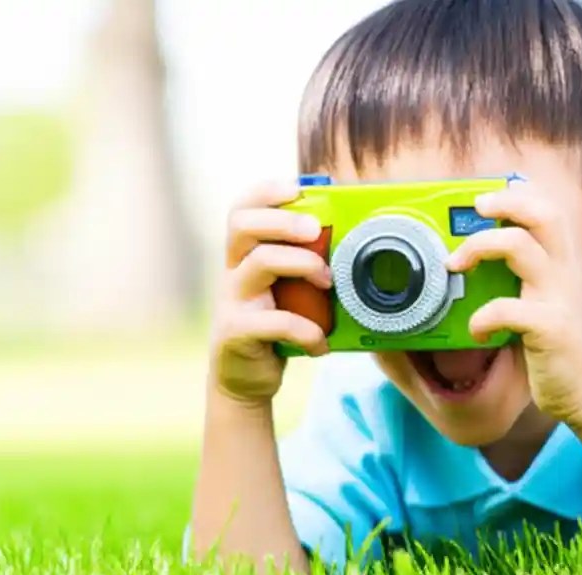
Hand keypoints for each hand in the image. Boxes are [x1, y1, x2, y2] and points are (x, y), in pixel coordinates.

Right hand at [209, 180, 331, 407]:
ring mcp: (231, 301)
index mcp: (242, 256)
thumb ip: (301, 267)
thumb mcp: (285, 293)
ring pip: (261, 261)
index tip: (297, 188)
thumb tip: (350, 238)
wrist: (245, 380)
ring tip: (329, 284)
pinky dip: (307, 331)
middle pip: (243, 225)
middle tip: (316, 230)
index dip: (265, 193)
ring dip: (304, 264)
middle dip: (285, 220)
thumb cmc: (272, 329)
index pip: (241, 210)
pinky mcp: (236, 332)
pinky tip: (322, 344)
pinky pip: (275, 321)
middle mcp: (231, 272)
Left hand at [444, 178, 581, 423]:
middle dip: (504, 203)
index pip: (548, 211)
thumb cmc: (556, 349)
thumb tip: (471, 261)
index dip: (518, 196)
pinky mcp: (550, 328)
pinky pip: (505, 308)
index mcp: (563, 265)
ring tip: (455, 266)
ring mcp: (558, 298)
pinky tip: (476, 332)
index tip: (485, 199)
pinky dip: (481, 318)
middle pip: (542, 214)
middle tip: (474, 210)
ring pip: (518, 246)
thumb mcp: (544, 304)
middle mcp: (564, 272)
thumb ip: (521, 281)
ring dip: (477, 247)